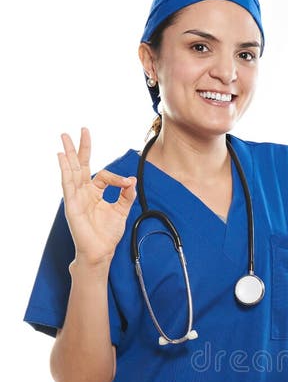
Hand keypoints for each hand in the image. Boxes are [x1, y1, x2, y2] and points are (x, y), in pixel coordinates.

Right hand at [59, 128, 135, 266]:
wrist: (100, 251)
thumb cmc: (107, 234)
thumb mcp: (122, 211)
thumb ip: (127, 195)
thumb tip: (132, 180)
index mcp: (95, 193)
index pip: (104, 176)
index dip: (117, 177)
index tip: (128, 182)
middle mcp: (83, 192)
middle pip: (80, 165)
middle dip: (80, 148)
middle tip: (81, 130)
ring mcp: (76, 197)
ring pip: (71, 170)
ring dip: (68, 153)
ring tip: (65, 137)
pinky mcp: (71, 204)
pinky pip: (67, 184)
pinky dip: (64, 170)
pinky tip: (61, 157)